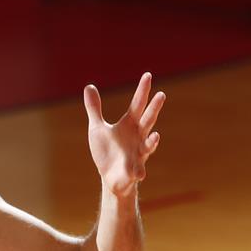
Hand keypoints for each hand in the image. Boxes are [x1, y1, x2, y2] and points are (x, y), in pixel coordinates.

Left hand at [83, 73, 164, 198]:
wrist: (110, 175)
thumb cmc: (107, 150)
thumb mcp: (97, 128)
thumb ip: (94, 108)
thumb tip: (89, 86)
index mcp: (130, 124)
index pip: (137, 104)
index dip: (142, 90)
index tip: (148, 75)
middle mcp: (138, 136)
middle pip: (148, 120)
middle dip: (154, 109)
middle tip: (161, 95)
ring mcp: (138, 153)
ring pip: (148, 145)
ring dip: (152, 142)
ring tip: (156, 136)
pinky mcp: (134, 170)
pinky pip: (138, 170)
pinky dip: (138, 171)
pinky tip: (139, 174)